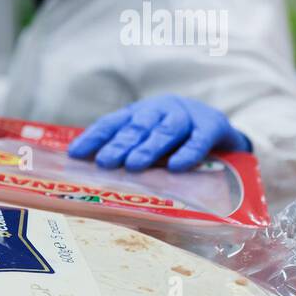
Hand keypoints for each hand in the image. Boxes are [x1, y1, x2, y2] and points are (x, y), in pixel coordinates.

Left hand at [67, 94, 251, 171]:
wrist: (220, 127)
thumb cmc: (175, 141)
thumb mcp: (149, 143)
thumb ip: (128, 157)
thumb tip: (97, 185)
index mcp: (139, 113)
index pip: (112, 123)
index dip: (94, 138)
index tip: (76, 153)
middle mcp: (159, 110)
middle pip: (137, 127)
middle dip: (120, 145)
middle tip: (106, 162)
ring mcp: (186, 115)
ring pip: (165, 131)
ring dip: (149, 148)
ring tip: (135, 165)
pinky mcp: (212, 125)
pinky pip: (199, 140)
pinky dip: (188, 153)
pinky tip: (176, 167)